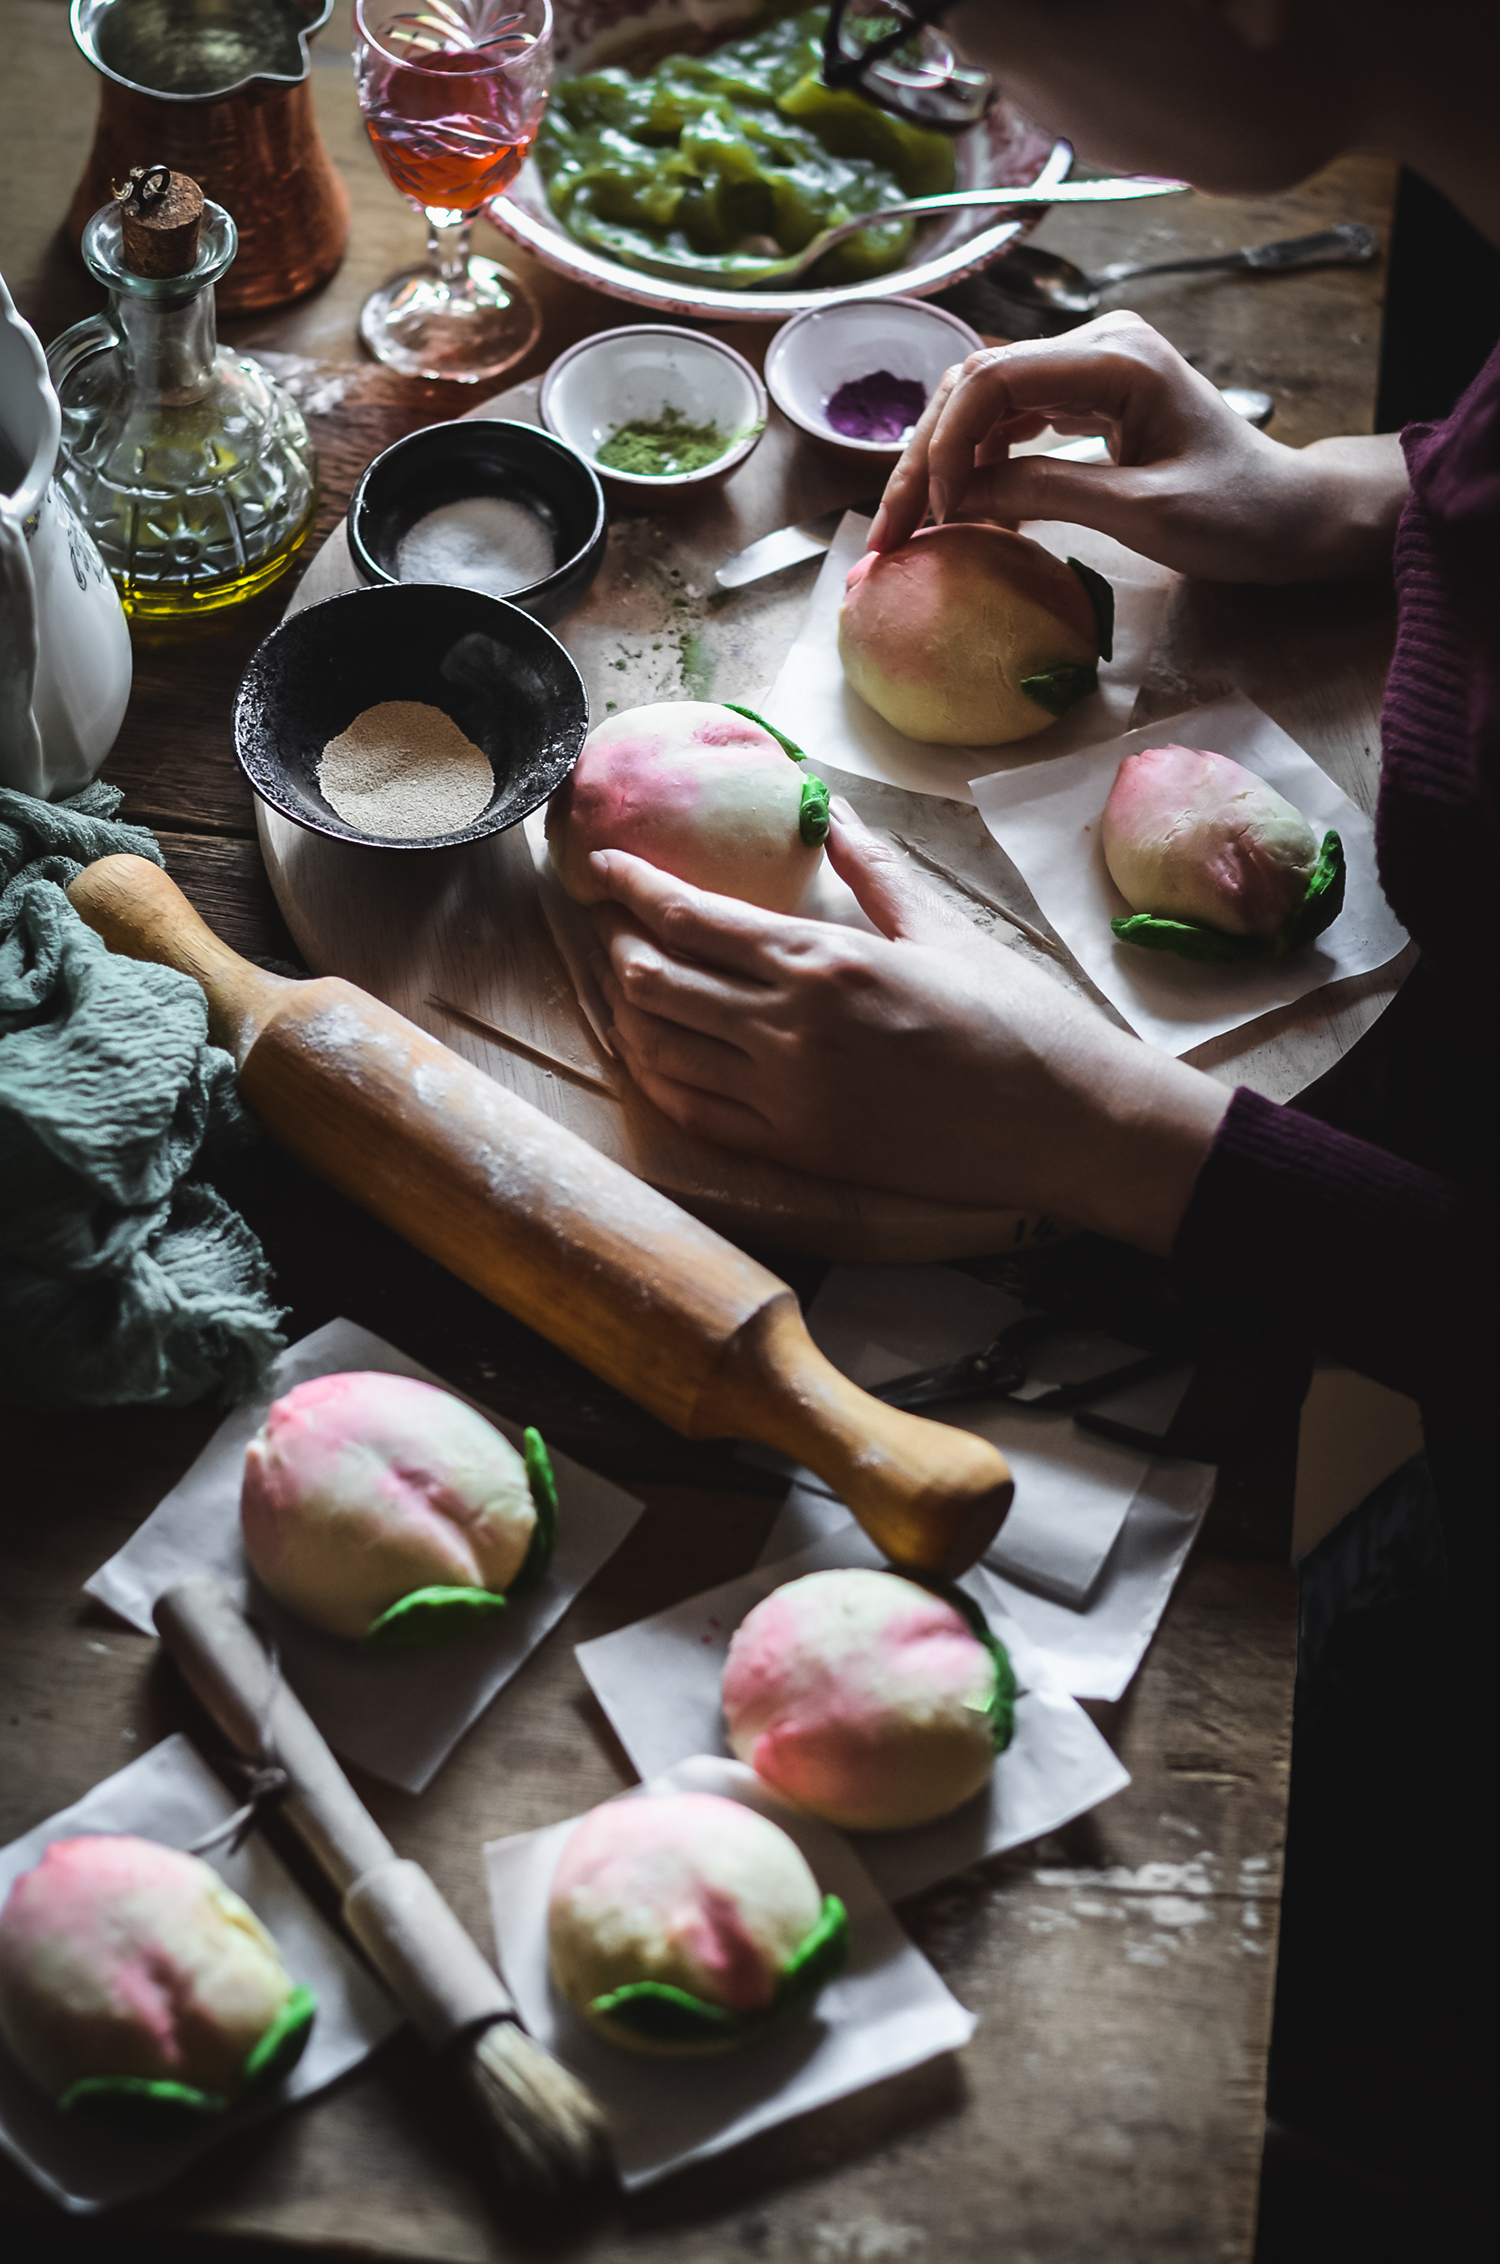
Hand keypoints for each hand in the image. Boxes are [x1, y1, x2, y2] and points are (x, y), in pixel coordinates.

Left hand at [587, 803, 1228, 1254]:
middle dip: (616, 944)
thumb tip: (832, 808)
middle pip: (653, 980)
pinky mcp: (797, 1150)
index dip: (630, 886)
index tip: (601, 864)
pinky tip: (658, 1055)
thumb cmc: (1017, 1018)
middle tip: (611, 921)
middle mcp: (788, 1027)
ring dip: (629, 1011)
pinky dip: (660, 1078)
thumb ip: (874, 868)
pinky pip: (694, 1114)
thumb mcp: (943, 926)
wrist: (1063, 1123)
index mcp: (823, 959)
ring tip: (628, 982)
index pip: (690, 916)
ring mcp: (786, 1097)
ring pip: (659, 1049)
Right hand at [869, 311, 1407, 582]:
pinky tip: (962, 513)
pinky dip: (975, 466)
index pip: (993, 381)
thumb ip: (1045, 493)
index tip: (935, 518)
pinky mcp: (1086, 397)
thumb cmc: (1237, 515)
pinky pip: (1008, 422)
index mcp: (1115, 357)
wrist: (1292, 514)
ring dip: (940, 464)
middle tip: (890, 535)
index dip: (947, 447)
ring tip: (912, 529)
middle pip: (974, 387)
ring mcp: (1089, 367)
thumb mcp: (1142, 514)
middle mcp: (1095, 344)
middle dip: (926, 460)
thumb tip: (958, 501)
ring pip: (981, 404)